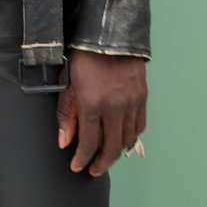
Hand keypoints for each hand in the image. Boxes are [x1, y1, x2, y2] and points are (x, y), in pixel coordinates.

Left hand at [56, 49, 146, 176]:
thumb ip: (66, 114)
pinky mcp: (142, 98)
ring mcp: (131, 104)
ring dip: (116, 153)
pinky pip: (139, 126)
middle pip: (110, 148)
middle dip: (100, 163)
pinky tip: (122, 140)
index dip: (82, 159)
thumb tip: (64, 142)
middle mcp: (114, 108)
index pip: (89, 143)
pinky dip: (130, 137)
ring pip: (126, 140)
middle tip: (92, 170)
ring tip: (105, 157)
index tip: (77, 167)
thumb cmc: (83, 57)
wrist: (109, 35)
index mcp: (92, 104)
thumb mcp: (67, 83)